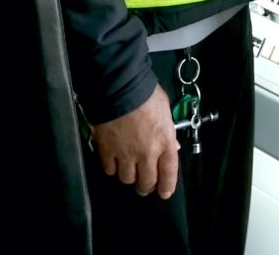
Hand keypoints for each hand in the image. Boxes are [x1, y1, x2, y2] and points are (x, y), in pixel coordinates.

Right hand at [90, 83, 177, 198]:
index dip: (166, 187)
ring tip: (127, 170)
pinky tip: (113, 161)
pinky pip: (109, 169)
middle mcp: (147, 153)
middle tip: (143, 186)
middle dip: (146, 187)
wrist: (119, 85)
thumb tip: (170, 146)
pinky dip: (111, 168)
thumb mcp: (164, 109)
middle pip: (147, 182)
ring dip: (128, 176)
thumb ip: (167, 129)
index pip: (169, 174)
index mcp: (164, 142)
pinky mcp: (107, 150)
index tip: (163, 193)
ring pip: (127, 178)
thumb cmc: (145, 93)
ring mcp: (126, 153)